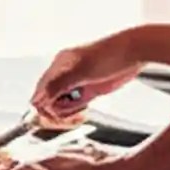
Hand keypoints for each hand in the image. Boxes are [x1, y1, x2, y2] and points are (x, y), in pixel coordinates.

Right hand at [30, 30, 144, 123]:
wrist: (133, 52)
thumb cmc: (108, 57)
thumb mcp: (81, 72)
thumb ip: (58, 85)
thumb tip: (37, 100)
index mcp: (59, 65)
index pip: (41, 90)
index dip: (44, 105)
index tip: (53, 118)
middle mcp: (65, 73)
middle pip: (50, 98)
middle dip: (56, 110)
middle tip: (70, 118)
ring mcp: (77, 81)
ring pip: (62, 102)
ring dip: (67, 112)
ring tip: (80, 112)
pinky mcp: (89, 88)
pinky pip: (75, 103)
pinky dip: (76, 110)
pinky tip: (84, 111)